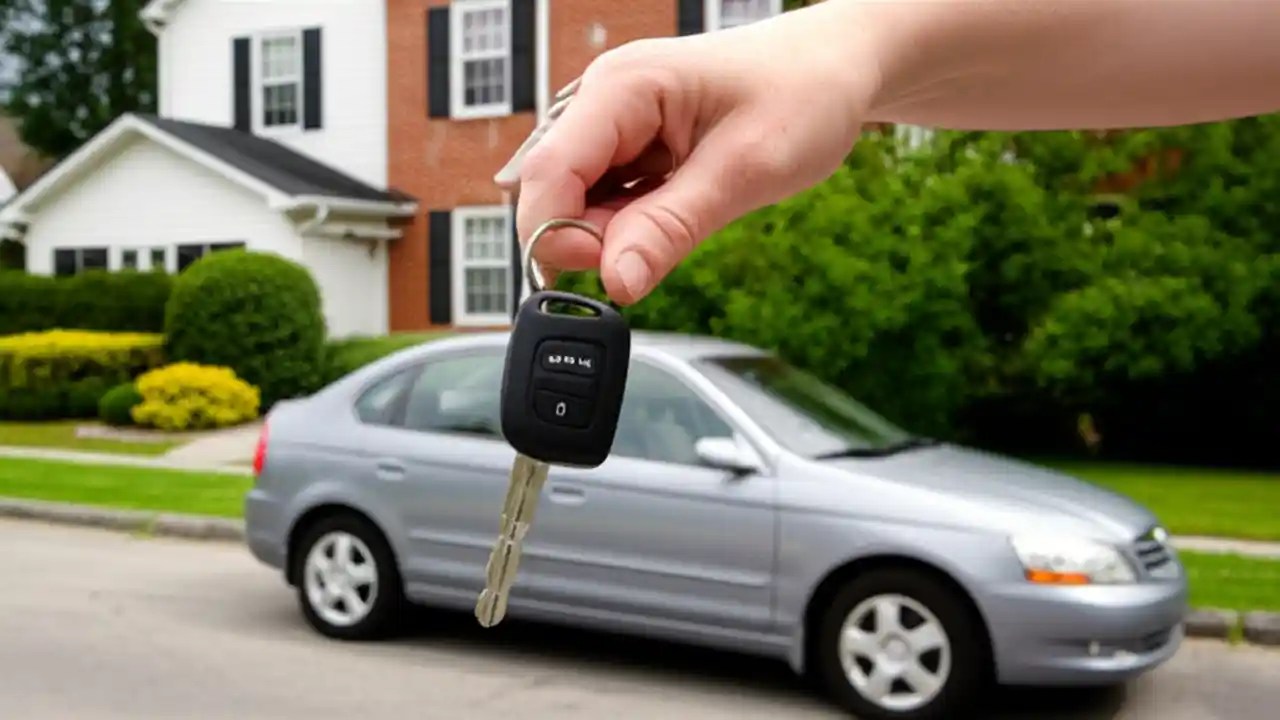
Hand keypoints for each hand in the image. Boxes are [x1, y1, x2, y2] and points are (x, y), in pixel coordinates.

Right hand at [499, 3, 877, 304]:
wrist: (835, 68)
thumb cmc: (803, 94)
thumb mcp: (745, 170)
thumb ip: (671, 229)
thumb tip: (616, 282)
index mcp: (621, 87)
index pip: (546, 173)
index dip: (561, 236)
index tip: (613, 273)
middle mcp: (602, 102)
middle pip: (551, 194)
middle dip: (592, 241)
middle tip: (663, 245)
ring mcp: (611, 127)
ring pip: (576, 206)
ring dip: (616, 234)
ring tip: (688, 212)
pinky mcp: (626, 150)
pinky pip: (604, 204)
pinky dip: (633, 226)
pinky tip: (680, 210)